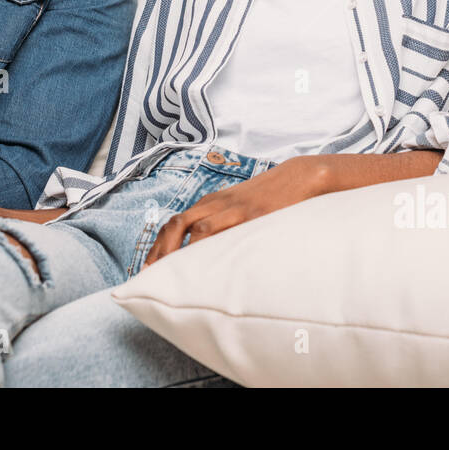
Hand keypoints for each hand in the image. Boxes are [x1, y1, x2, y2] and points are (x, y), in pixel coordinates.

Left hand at [142, 155, 326, 268]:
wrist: (299, 176)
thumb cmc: (270, 198)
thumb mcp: (242, 210)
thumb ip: (226, 228)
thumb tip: (211, 257)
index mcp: (211, 203)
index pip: (175, 222)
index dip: (159, 244)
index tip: (149, 267)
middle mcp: (216, 203)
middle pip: (176, 223)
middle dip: (160, 248)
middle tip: (150, 273)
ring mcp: (231, 207)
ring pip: (194, 227)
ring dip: (177, 250)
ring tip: (168, 272)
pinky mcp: (249, 214)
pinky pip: (220, 228)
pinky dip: (205, 244)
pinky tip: (199, 262)